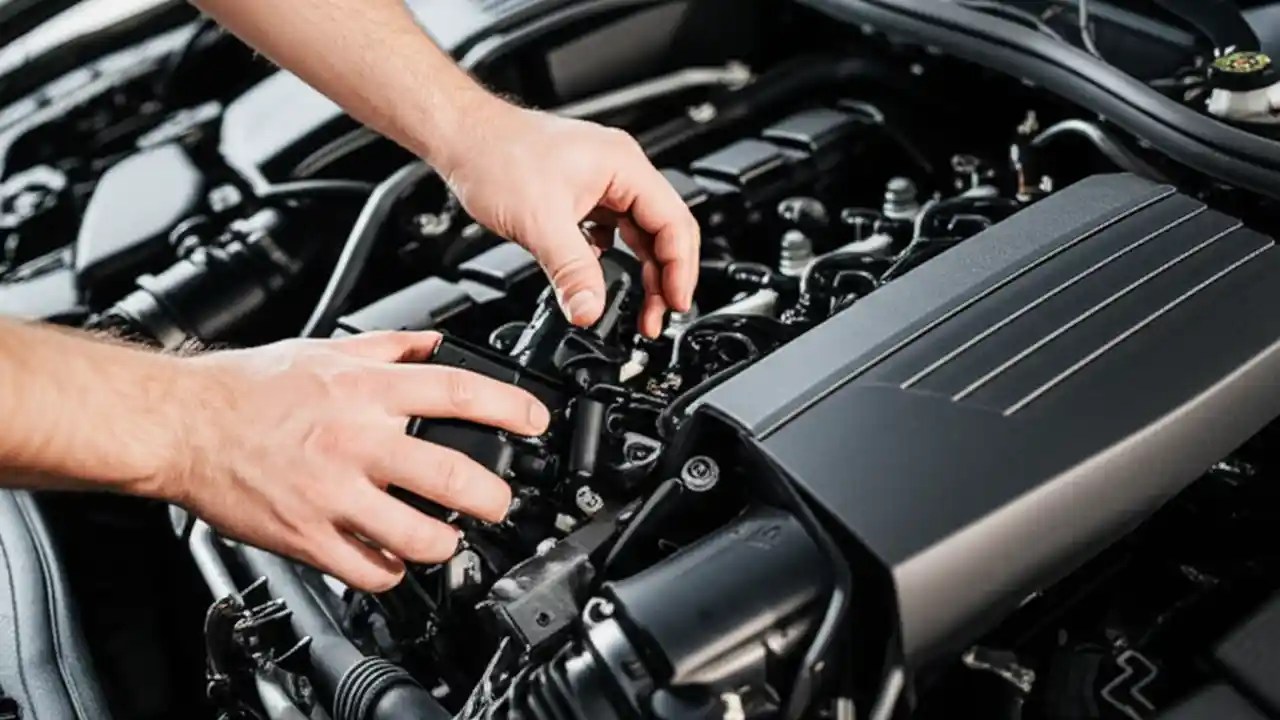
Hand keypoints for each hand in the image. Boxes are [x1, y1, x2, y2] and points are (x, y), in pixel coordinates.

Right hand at [165, 331, 549, 591]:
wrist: (182, 423)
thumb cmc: (250, 386)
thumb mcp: (328, 348)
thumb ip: (390, 346)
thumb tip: (438, 343)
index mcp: (366, 390)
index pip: (459, 393)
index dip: (511, 408)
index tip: (536, 422)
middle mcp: (355, 439)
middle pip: (452, 474)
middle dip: (494, 496)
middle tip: (501, 501)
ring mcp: (332, 492)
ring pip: (417, 534)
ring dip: (448, 543)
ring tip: (451, 538)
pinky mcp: (307, 535)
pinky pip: (368, 569)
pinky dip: (393, 571)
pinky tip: (395, 561)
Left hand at [436, 102, 699, 337]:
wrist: (462, 137)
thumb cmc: (496, 154)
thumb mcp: (540, 222)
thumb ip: (571, 271)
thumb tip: (589, 310)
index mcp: (624, 167)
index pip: (674, 224)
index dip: (680, 269)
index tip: (675, 304)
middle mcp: (619, 171)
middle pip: (662, 231)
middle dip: (664, 277)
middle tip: (655, 317)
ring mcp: (601, 182)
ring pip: (638, 234)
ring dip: (640, 271)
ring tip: (639, 308)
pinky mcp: (581, 194)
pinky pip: (612, 231)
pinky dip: (612, 259)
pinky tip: (598, 278)